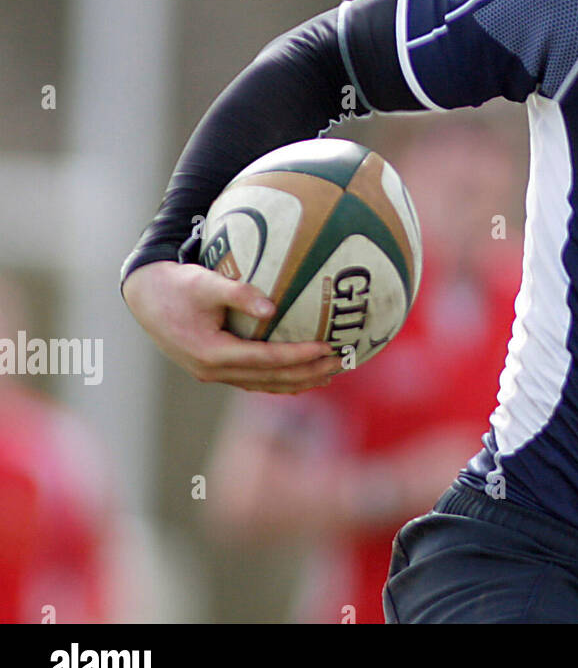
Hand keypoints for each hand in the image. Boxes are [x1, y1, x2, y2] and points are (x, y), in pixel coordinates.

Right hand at [123, 260, 340, 392]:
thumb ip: (237, 293)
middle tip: (342, 362)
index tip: (327, 348)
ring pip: (264, 385)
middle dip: (308, 373)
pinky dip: (280, 380)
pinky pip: (254, 380)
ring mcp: (213, 374)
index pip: (266, 360)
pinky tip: (302, 376)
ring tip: (331, 372)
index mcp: (212, 353)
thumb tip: (271, 308)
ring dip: (299, 380)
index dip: (299, 356)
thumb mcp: (204, 282)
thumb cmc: (176, 285)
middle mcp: (213, 371)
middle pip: (270, 379)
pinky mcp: (215, 369)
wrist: (145, 296)